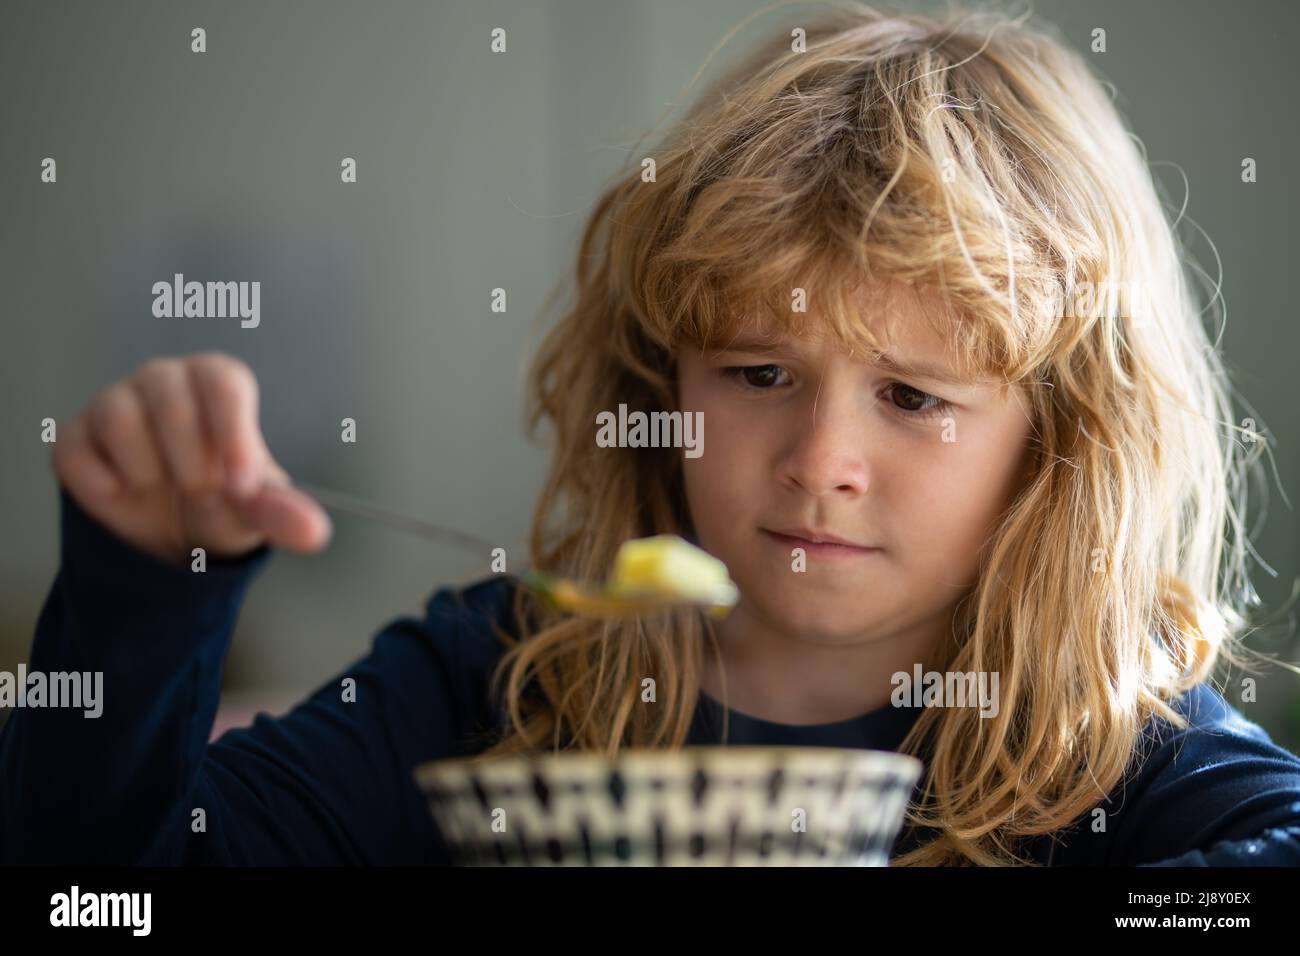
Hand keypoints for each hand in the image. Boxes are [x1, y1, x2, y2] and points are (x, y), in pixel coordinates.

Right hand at [51, 352, 331, 565]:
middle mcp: (165, 379)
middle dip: (190, 462)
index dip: (232, 435)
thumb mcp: (255, 510)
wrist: (172, 528)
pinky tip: (123, 494)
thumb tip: (314, 534)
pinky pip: (76, 452)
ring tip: (161, 487)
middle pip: (171, 401)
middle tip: (200, 490)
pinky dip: (102, 484)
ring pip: (118, 417)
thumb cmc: (222, 500)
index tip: (241, 486)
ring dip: (146, 471)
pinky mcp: (76, 435)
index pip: (224, 385)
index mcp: (217, 382)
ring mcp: (115, 401)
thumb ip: (281, 514)